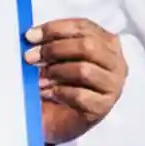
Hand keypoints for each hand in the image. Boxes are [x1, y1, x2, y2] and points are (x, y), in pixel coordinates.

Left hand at [26, 18, 127, 143]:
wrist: (55, 118)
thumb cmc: (58, 81)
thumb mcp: (56, 56)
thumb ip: (51, 42)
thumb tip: (31, 36)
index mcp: (106, 43)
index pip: (83, 27)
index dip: (54, 29)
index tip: (30, 36)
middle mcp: (115, 63)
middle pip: (87, 46)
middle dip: (53, 49)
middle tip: (30, 57)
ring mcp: (112, 86)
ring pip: (84, 70)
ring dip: (55, 72)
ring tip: (38, 78)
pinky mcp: (103, 107)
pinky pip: (79, 95)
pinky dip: (58, 92)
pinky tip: (46, 93)